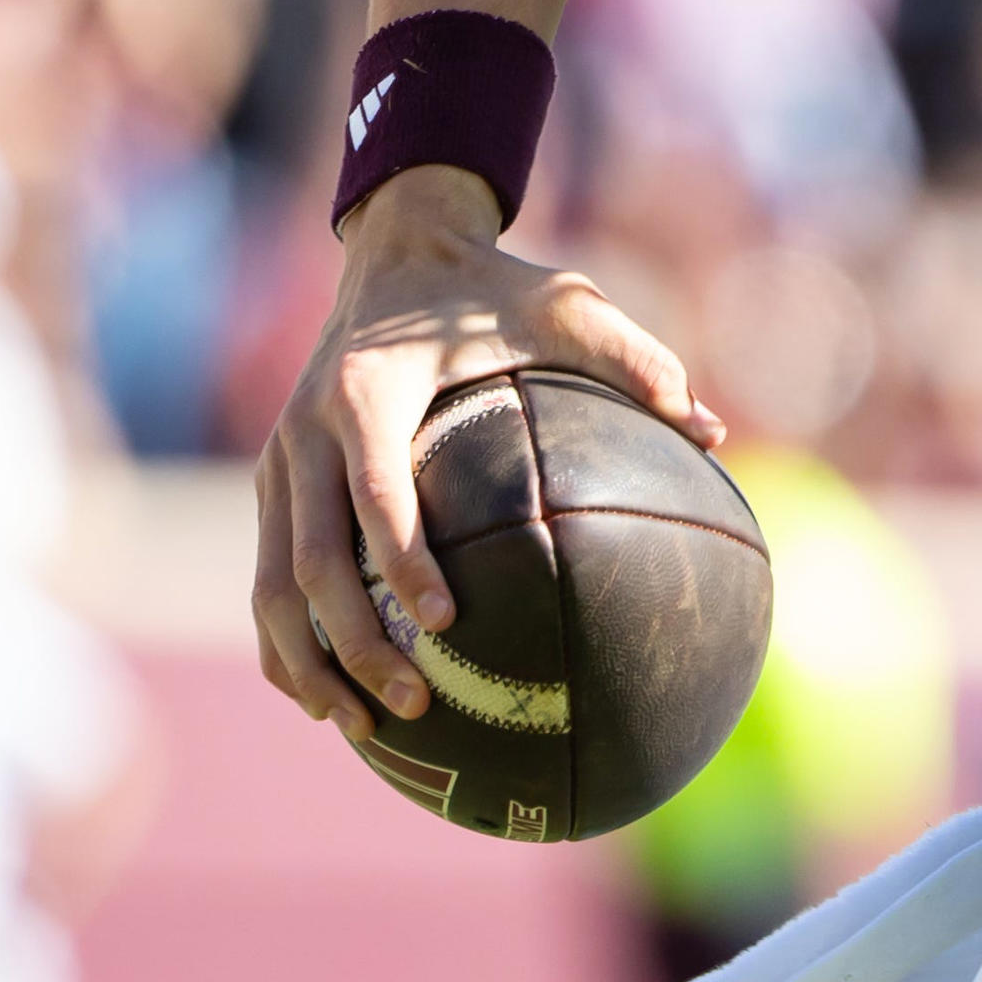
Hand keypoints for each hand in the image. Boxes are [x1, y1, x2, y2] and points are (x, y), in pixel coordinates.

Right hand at [252, 164, 724, 739]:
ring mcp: (277, 463)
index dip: (403, 559)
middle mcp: (303, 432)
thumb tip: (713, 431)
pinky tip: (330, 701)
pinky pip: (268, 581)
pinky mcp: (272, 487)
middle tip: (421, 699)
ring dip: (311, 663)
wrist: (398, 251)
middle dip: (358, 640)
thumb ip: (636, 359)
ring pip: (274, 586)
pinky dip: (288, 645)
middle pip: (310, 560)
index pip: (375, 489)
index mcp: (366, 391)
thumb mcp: (567, 303)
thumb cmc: (492, 289)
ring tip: (368, 729)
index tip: (447, 620)